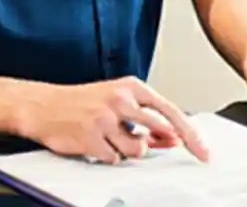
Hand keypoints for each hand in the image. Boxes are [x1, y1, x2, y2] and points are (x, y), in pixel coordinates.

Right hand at [17, 77, 209, 164]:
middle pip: (161, 128)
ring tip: (113, 140)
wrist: (44, 106)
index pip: (170, 110)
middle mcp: (121, 100)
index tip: (203, 150)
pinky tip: (96, 143)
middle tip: (185, 153)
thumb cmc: (83, 103)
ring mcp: (106, 119)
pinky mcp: (91, 137)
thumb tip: (173, 139)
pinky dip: (108, 156)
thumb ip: (146, 120)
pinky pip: (114, 159)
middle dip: (170, 144)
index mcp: (132, 87)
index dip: (190, 133)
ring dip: (129, 150)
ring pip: (138, 149)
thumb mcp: (117, 103)